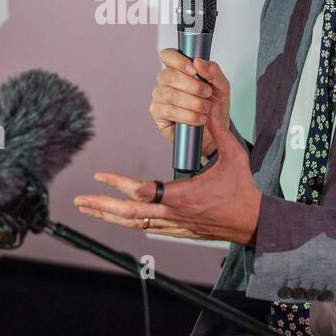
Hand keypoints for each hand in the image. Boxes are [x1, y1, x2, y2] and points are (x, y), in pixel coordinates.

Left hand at [77, 98, 258, 245]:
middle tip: (80, 200)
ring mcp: (175, 224)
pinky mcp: (179, 230)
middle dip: (102, 206)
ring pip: (135, 223)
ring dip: (110, 216)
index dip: (118, 183)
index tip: (100, 175)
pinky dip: (130, 222)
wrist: (255, 222)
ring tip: (89, 208)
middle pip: (129, 214)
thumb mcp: (234, 155)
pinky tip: (117, 218)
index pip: (142, 191)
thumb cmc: (244, 190)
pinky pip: (148, 227)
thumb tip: (208, 105)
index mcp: (183, 195)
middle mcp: (174, 213)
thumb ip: (219, 129)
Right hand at [149, 49, 231, 158]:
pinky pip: (170, 111)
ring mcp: (159, 97)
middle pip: (169, 75)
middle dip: (193, 86)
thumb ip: (213, 70)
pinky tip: (199, 118)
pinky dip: (188, 115)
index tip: (194, 70)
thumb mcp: (221, 86)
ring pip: (170, 94)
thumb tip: (198, 61)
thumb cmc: (215, 107)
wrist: (216, 132)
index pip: (168, 55)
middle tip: (207, 93)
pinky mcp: (158, 114)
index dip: (178, 60)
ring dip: (193, 102)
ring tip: (205, 108)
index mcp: (179, 69)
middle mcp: (165, 82)